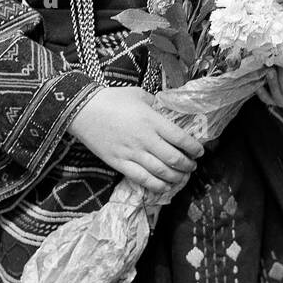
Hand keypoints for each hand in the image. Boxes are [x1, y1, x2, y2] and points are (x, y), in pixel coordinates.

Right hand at [67, 85, 203, 194]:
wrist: (82, 110)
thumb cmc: (112, 99)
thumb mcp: (140, 95)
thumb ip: (156, 105)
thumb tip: (167, 112)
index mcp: (153, 121)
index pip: (180, 138)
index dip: (194, 148)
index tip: (200, 152)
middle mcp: (145, 139)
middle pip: (173, 158)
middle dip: (187, 165)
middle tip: (193, 166)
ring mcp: (131, 153)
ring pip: (160, 172)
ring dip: (175, 177)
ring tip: (182, 177)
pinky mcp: (118, 163)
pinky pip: (141, 179)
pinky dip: (155, 185)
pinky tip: (164, 186)